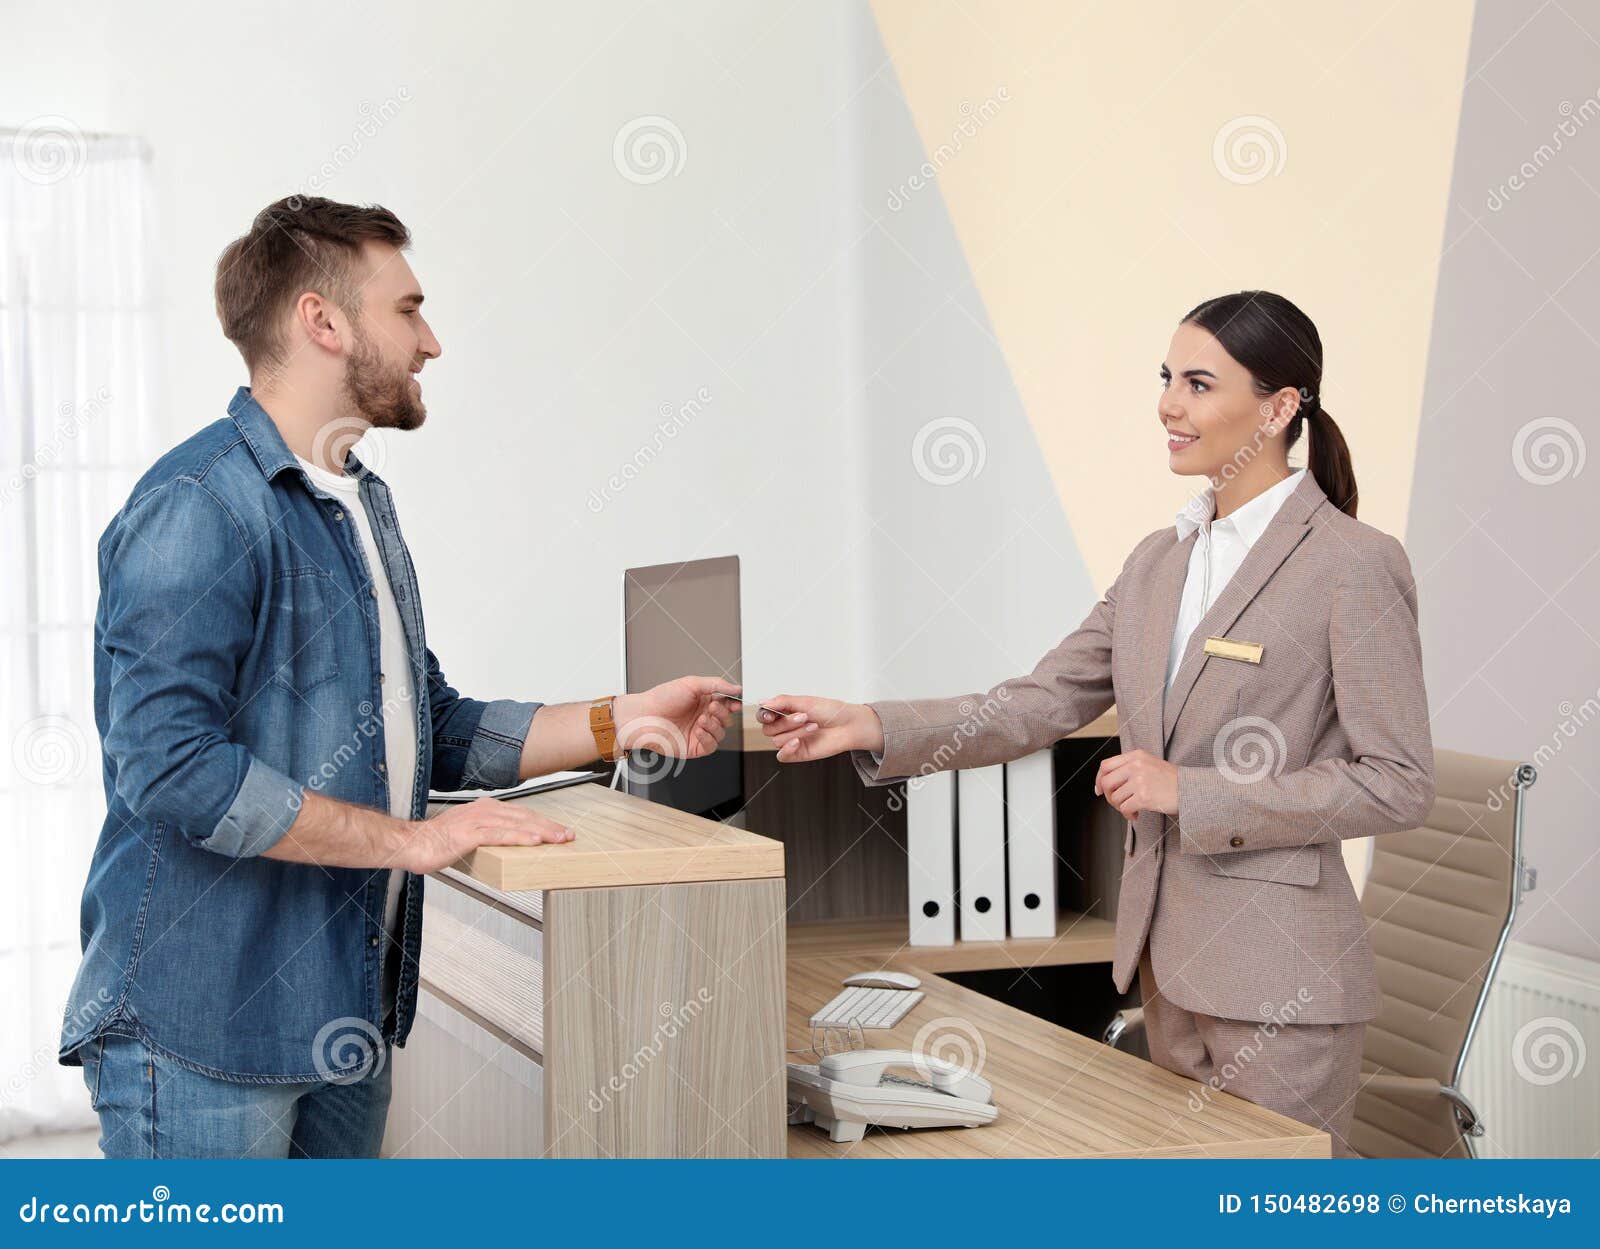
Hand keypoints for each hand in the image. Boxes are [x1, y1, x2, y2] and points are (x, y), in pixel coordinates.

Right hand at [404, 797, 572, 873]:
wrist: (411, 844)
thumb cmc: (437, 842)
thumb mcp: (470, 835)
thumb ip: (490, 835)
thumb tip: (509, 843)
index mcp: (485, 809)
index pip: (522, 815)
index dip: (543, 822)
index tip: (560, 831)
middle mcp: (483, 811)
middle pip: (524, 817)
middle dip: (549, 826)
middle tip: (568, 835)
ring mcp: (476, 821)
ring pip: (516, 824)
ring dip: (541, 831)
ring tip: (558, 838)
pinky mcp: (468, 834)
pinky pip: (498, 835)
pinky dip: (518, 838)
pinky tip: (533, 842)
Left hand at [614, 675, 739, 758]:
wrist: (643, 716)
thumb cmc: (661, 699)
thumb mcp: (692, 683)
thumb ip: (717, 684)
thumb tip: (737, 687)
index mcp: (702, 701)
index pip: (726, 703)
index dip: (733, 703)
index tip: (735, 702)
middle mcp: (701, 717)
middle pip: (726, 718)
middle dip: (722, 713)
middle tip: (710, 708)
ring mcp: (698, 733)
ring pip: (721, 733)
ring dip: (715, 725)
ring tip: (701, 719)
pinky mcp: (693, 747)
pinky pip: (711, 746)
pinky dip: (709, 738)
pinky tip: (699, 730)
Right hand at [758, 695, 882, 762]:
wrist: (849, 725)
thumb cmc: (831, 711)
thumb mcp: (806, 701)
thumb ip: (782, 702)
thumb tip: (762, 702)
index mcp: (785, 712)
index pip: (764, 715)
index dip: (763, 715)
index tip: (771, 714)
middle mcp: (786, 727)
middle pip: (768, 729)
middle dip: (786, 722)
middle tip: (804, 716)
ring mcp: (791, 740)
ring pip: (777, 741)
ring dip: (795, 732)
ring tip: (813, 726)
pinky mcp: (798, 753)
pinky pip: (782, 756)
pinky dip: (787, 749)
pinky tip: (797, 742)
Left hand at [1093, 749, 1177, 820]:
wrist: (1190, 789)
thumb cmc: (1171, 780)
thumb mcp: (1149, 764)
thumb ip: (1128, 768)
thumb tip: (1104, 783)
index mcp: (1136, 756)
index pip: (1105, 765)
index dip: (1098, 779)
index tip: (1099, 790)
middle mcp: (1136, 765)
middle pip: (1106, 782)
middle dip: (1108, 796)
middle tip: (1118, 803)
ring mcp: (1139, 780)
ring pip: (1115, 797)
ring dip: (1120, 807)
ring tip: (1132, 808)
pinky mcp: (1144, 796)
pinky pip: (1124, 808)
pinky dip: (1128, 814)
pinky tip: (1136, 814)